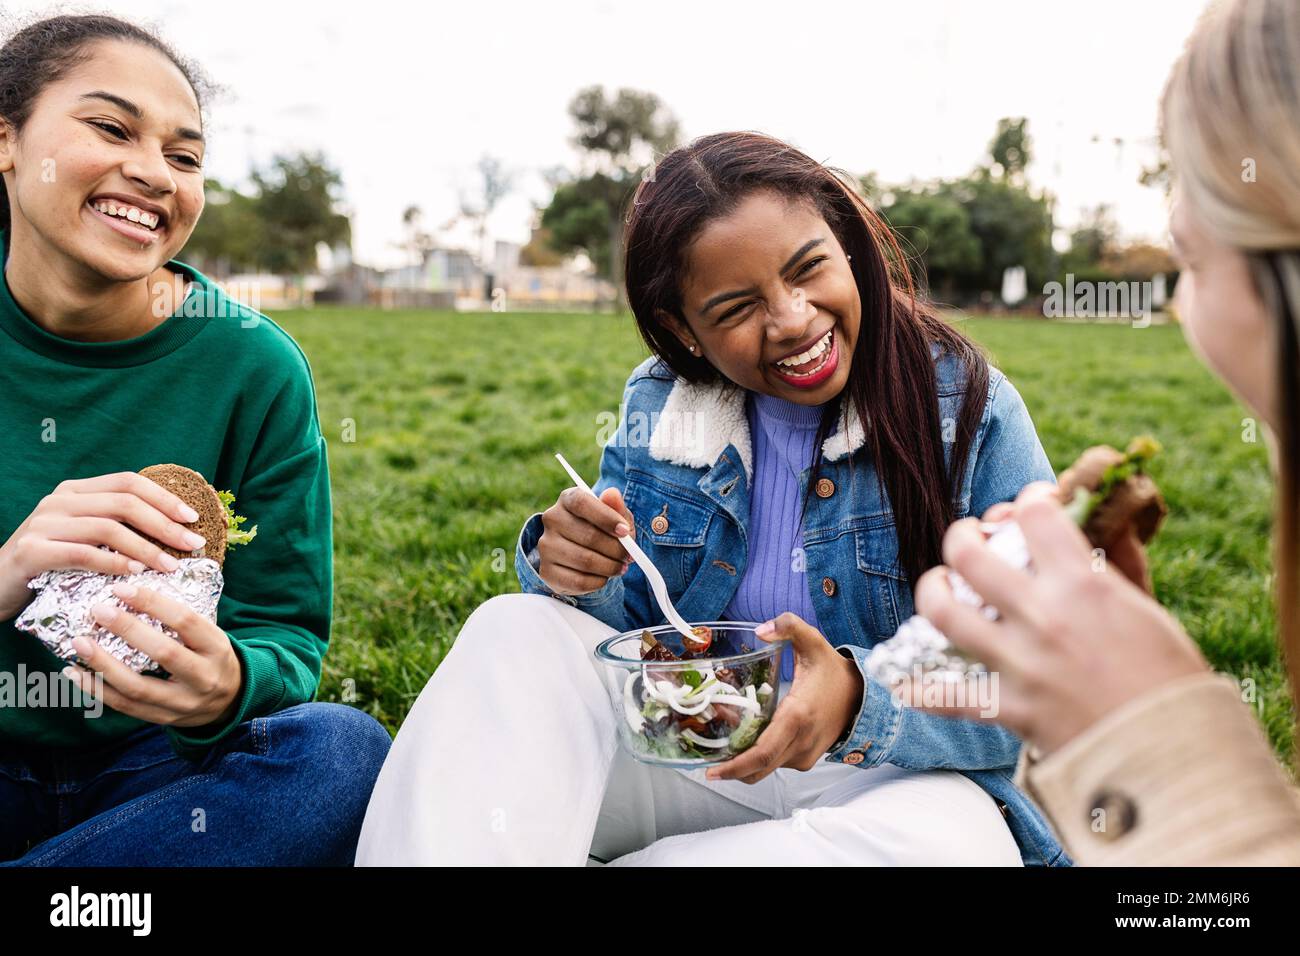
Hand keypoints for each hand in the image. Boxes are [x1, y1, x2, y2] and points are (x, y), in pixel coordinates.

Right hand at [0, 472, 206, 620]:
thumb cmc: (51, 563)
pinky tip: (135, 574)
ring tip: (170, 566)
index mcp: (76, 491)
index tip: (193, 518)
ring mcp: (43, 523)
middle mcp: (59, 500)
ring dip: (146, 548)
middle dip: (164, 524)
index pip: (129, 482)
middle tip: (193, 544)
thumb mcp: (85, 537)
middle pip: (124, 503)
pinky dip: (114, 563)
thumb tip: (175, 530)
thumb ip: (118, 526)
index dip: (164, 498)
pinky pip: (82, 554)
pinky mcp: (32, 550)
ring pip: (107, 528)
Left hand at [61, 581, 242, 727]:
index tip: (122, 589)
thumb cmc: (212, 657)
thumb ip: (181, 619)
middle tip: (98, 610)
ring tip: (79, 644)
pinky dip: (97, 690)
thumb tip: (136, 588)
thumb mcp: (210, 635)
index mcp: (217, 648)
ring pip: (138, 686)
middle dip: (127, 629)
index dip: (153, 603)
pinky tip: (75, 674)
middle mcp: (204, 676)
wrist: (231, 700)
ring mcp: (184, 702)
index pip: (186, 621)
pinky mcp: (164, 718)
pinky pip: (126, 706)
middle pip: (163, 652)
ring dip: (104, 665)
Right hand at [536, 486, 634, 594]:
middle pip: (588, 535)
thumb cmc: (602, 529)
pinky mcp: (547, 571)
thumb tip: (612, 494)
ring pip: (584, 560)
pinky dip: (598, 581)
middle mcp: (552, 519)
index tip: (625, 532)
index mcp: (567, 499)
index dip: (606, 518)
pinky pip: (578, 581)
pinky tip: (604, 577)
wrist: (581, 554)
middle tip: (628, 555)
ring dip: (609, 567)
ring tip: (619, 566)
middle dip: (616, 549)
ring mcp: (546, 546)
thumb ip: (616, 506)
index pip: (582, 503)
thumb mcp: (614, 516)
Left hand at [706, 613, 864, 783]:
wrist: (861, 695)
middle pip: (759, 769)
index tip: (712, 772)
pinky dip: (761, 759)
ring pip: (766, 768)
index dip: (735, 766)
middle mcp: (801, 742)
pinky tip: (749, 742)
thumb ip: (788, 626)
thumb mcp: (813, 642)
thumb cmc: (833, 671)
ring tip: (725, 746)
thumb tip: (760, 629)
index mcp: (797, 716)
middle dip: (731, 771)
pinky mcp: (806, 759)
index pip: (762, 753)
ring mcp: (805, 754)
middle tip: (709, 767)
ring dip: (745, 763)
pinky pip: (777, 764)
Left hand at [908, 484, 1207, 755]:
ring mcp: (1019, 662)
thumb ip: (1123, 563)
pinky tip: (905, 681)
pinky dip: (921, 691)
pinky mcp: (1008, 708)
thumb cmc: (1171, 679)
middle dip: (963, 535)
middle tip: (971, 540)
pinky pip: (946, 696)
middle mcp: (1042, 616)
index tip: (1032, 505)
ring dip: (933, 590)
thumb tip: (1111, 519)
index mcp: (1082, 584)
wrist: (1175, 757)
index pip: (1035, 514)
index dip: (1031, 499)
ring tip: (940, 586)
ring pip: (943, 611)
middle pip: (968, 553)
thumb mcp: (1151, 610)